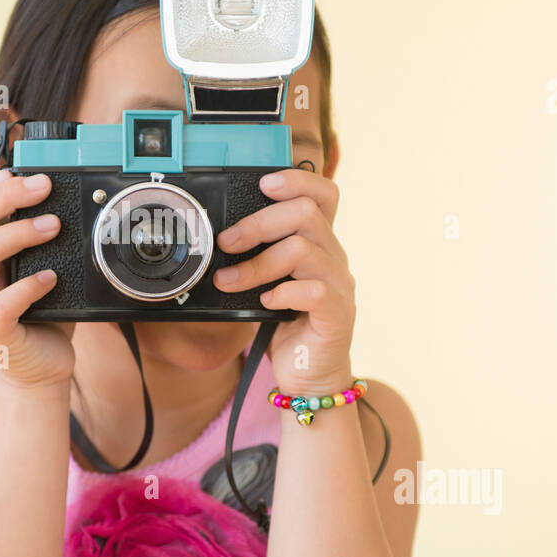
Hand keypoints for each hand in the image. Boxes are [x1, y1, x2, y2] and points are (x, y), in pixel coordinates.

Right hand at [0, 169, 74, 389]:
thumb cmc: (44, 309)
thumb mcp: (42, 262)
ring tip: (54, 226)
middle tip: (43, 186)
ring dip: (16, 233)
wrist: (41, 367)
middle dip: (4, 195)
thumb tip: (73, 189)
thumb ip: (45, 230)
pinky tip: (51, 278)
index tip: (12, 171)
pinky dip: (25, 287)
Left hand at [212, 168, 354, 396]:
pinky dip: (283, 293)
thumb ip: (257, 256)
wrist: (309, 376)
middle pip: (307, 213)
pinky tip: (266, 302)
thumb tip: (216, 238)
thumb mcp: (268, 281)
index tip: (264, 183)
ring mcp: (340, 286)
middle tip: (227, 243)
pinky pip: (314, 291)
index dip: (298, 180)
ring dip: (258, 264)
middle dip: (258, 223)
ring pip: (303, 250)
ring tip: (230, 281)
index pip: (324, 194)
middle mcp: (334, 258)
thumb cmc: (286, 325)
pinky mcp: (337, 315)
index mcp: (320, 244)